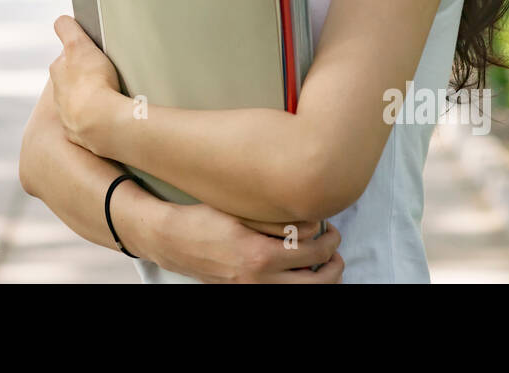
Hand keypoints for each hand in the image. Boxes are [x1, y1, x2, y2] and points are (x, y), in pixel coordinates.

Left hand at [50, 14, 122, 153]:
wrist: (102, 122)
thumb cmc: (91, 82)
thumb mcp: (78, 45)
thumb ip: (67, 29)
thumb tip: (61, 21)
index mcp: (58, 72)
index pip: (66, 58)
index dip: (80, 54)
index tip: (94, 55)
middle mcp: (58, 96)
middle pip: (72, 82)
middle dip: (86, 78)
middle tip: (107, 75)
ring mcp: (69, 117)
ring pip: (81, 104)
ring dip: (94, 99)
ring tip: (114, 95)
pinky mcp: (82, 135)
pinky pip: (92, 123)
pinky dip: (100, 119)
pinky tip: (114, 115)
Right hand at [150, 202, 342, 282]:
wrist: (172, 240)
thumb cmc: (205, 219)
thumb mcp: (242, 212)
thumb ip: (278, 221)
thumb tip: (312, 226)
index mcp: (260, 257)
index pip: (312, 253)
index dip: (329, 241)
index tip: (332, 230)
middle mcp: (258, 281)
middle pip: (314, 284)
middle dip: (333, 267)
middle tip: (336, 252)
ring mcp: (250, 291)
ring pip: (301, 295)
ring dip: (320, 282)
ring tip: (325, 266)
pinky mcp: (243, 293)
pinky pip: (281, 294)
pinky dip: (297, 287)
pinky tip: (300, 274)